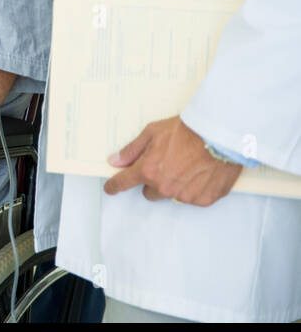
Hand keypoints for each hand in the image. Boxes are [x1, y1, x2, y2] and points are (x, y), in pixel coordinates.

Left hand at [104, 116, 242, 205]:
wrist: (220, 135)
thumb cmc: (187, 131)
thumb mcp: (152, 132)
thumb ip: (132, 150)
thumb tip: (116, 161)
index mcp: (148, 171)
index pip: (124, 183)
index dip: (115, 186)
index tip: (111, 188)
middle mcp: (164, 187)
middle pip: (149, 193)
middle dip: (153, 182)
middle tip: (166, 165)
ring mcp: (185, 195)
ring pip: (172, 196)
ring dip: (175, 185)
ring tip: (188, 166)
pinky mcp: (204, 199)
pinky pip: (192, 199)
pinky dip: (195, 189)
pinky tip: (201, 173)